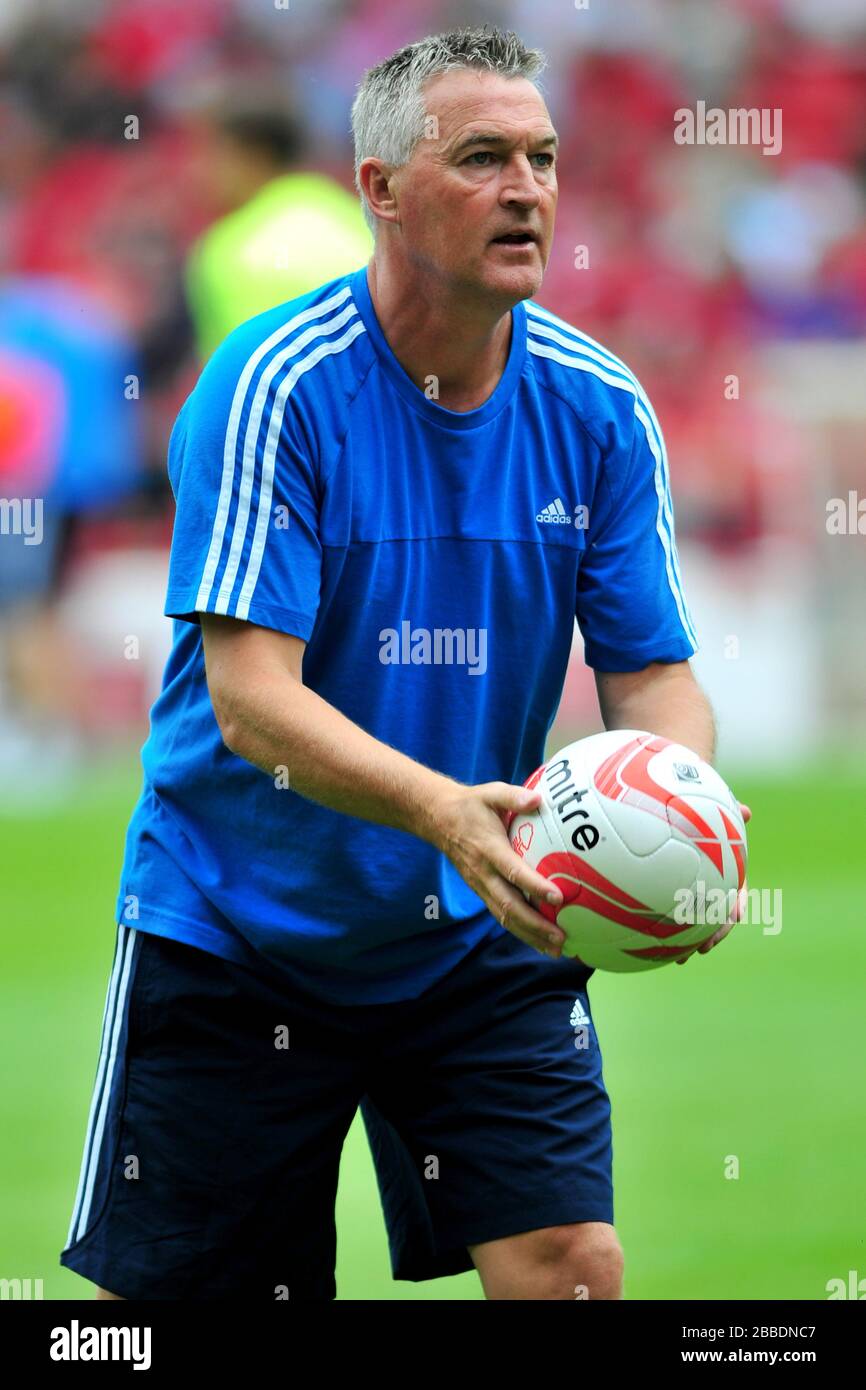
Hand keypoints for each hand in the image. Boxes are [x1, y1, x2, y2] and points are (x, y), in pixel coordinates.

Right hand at [434, 781, 565, 957]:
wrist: (438, 819)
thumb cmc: (471, 805)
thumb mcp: (490, 793)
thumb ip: (513, 795)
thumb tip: (539, 799)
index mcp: (489, 849)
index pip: (513, 871)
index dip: (534, 886)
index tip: (557, 897)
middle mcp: (483, 873)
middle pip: (510, 906)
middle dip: (536, 925)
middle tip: (561, 938)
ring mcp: (480, 885)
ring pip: (505, 917)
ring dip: (530, 935)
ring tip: (556, 950)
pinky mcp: (481, 891)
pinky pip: (501, 914)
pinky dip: (520, 931)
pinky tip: (539, 941)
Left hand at [675, 802, 751, 964]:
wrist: (660, 821)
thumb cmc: (688, 814)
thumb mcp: (705, 812)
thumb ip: (725, 814)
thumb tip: (748, 810)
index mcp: (723, 869)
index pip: (738, 890)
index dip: (738, 905)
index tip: (735, 917)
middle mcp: (710, 885)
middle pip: (718, 915)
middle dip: (714, 934)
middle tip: (706, 946)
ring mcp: (691, 895)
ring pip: (696, 924)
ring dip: (691, 942)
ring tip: (682, 958)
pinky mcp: (668, 900)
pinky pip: (671, 921)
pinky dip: (668, 935)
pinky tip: (653, 949)